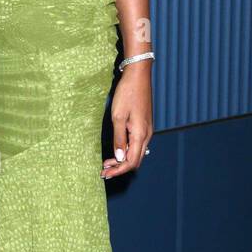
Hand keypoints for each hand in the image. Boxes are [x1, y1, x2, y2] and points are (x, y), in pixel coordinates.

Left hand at [102, 64, 152, 178]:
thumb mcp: (118, 117)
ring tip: (107, 163)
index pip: (131, 162)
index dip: (118, 170)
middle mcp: (147, 135)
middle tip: (104, 171)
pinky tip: (117, 150)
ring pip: (137, 153)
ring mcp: (147, 130)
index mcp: (140, 135)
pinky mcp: (145, 125)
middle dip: (120, 168)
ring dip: (123, 160)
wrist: (138, 77)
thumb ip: (119, 139)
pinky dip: (127, 151)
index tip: (105, 174)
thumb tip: (119, 158)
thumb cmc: (127, 94)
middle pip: (135, 160)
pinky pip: (138, 144)